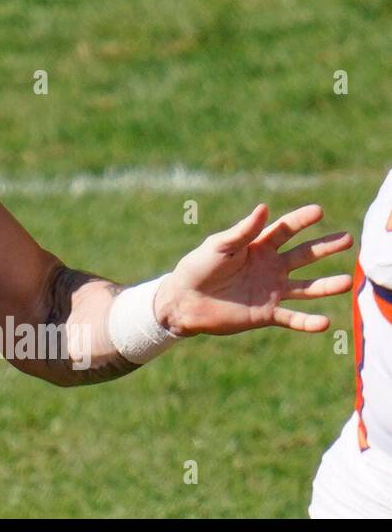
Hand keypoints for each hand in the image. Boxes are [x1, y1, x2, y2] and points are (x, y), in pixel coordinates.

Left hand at [154, 203, 352, 336]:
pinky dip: (308, 322)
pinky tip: (324, 323)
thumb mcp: (218, 246)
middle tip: (347, 238)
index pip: (284, 230)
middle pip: (303, 256)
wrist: (183, 301)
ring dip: (326, 286)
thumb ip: (243, 231)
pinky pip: (292, 319)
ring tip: (347, 281)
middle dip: (324, 247)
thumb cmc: (197, 268)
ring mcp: (271, 291)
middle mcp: (270, 268)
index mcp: (257, 247)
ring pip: (306, 288)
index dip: (301, 220)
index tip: (318, 211)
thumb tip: (264, 208)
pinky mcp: (266, 314)